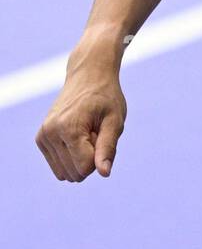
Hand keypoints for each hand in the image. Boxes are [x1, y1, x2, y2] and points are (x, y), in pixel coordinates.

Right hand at [35, 55, 126, 181]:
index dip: (99, 155)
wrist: (88, 75)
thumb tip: (104, 173)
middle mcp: (50, 133)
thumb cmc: (106, 97)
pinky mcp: (40, 139)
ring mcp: (43, 136)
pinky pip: (58, 167)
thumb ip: (108, 148)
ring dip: (80, 158)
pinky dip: (71, 156)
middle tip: (94, 132)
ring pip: (65, 173)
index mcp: (68, 128)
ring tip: (85, 133)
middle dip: (89, 159)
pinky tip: (77, 134)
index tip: (101, 132)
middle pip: (75, 173)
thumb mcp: (115, 121)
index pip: (85, 168)